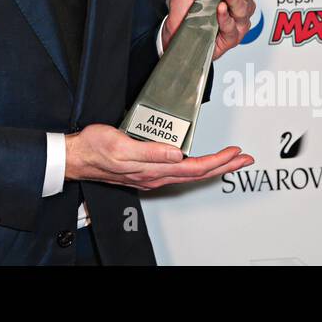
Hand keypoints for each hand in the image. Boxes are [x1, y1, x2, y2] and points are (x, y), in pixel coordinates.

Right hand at [65, 124, 253, 188]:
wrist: (77, 157)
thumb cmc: (95, 149)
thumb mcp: (121, 146)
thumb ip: (150, 151)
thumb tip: (177, 152)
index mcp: (153, 170)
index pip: (195, 167)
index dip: (218, 160)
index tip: (235, 152)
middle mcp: (156, 174)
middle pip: (198, 172)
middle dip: (224, 165)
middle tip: (244, 158)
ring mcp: (151, 173)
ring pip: (190, 172)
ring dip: (213, 165)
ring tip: (229, 159)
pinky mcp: (146, 168)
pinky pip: (179, 170)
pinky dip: (196, 164)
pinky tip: (198, 160)